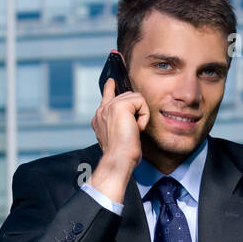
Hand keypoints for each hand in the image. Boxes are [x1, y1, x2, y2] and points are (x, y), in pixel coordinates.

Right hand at [89, 75, 148, 196]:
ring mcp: (109, 107)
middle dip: (135, 110)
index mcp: (99, 119)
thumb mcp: (120, 136)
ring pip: (135, 97)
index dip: (109, 88)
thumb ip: (121, 122)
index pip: (105, 97)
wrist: (119, 159)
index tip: (111, 82)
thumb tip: (133, 116)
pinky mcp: (119, 105)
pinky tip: (136, 127)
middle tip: (132, 129)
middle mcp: (102, 111)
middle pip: (126, 96)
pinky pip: (140, 101)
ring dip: (140, 114)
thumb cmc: (121, 154)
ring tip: (133, 129)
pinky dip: (144, 115)